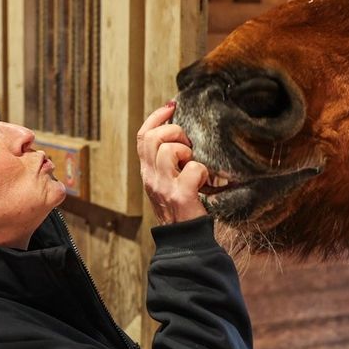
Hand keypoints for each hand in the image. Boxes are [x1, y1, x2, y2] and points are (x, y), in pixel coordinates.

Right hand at [137, 102, 208, 224]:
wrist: (185, 242)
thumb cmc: (182, 210)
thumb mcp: (167, 183)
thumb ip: (168, 163)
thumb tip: (182, 135)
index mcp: (147, 172)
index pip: (143, 136)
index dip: (156, 117)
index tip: (172, 106)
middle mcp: (151, 177)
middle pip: (153, 137)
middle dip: (174, 132)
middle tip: (188, 146)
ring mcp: (164, 186)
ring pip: (169, 149)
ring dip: (186, 151)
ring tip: (192, 164)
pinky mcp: (181, 195)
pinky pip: (193, 169)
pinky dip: (203, 172)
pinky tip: (204, 183)